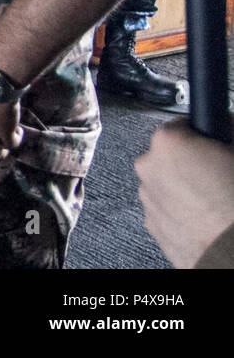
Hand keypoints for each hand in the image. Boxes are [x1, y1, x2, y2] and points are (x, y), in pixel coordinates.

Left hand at [136, 118, 233, 267]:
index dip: (201, 134)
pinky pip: (164, 205)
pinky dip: (179, 208)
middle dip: (190, 161)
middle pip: (169, 154)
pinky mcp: (151, 223)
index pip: (182, 124)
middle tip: (216, 173)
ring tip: (213, 199)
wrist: (231, 251)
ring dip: (183, 185)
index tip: (213, 143)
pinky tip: (203, 214)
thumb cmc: (233, 205)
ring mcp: (147, 197)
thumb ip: (224, 131)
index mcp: (168, 142)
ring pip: (165, 181)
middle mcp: (148, 167)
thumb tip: (219, 123)